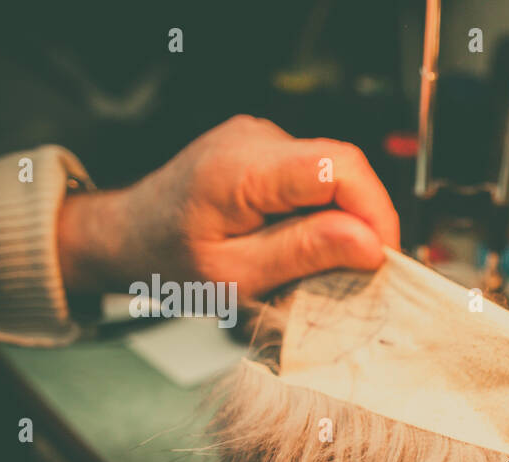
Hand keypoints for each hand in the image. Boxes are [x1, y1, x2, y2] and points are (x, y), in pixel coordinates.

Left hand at [57, 115, 399, 298]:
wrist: (127, 234)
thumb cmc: (169, 261)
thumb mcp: (235, 276)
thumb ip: (302, 255)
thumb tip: (369, 244)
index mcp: (240, 170)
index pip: (338, 169)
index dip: (375, 212)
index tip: (381, 259)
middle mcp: (254, 140)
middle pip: (345, 167)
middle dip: (367, 220)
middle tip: (367, 269)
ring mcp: (261, 138)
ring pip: (338, 173)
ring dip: (348, 219)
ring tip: (330, 261)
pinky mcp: (268, 148)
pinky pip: (319, 177)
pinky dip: (328, 212)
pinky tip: (309, 241)